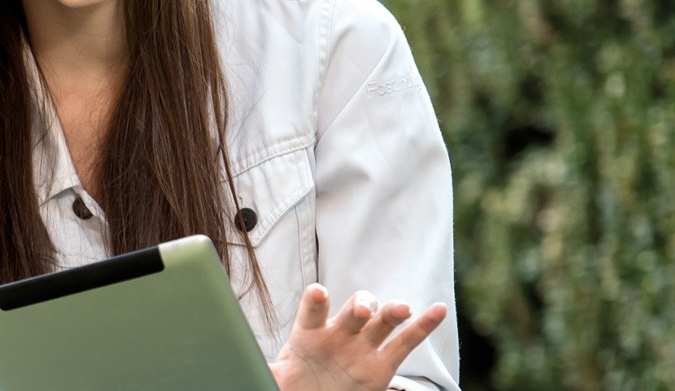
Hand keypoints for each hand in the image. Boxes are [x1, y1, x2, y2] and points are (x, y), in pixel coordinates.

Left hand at [269, 284, 447, 390]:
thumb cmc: (294, 385)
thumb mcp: (276, 378)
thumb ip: (266, 370)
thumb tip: (237, 360)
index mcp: (309, 334)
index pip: (312, 312)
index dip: (316, 302)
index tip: (318, 292)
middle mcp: (338, 333)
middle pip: (353, 311)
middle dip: (359, 305)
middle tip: (364, 309)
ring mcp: (363, 345)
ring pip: (381, 321)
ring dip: (391, 311)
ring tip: (401, 308)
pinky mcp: (384, 362)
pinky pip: (407, 342)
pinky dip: (424, 325)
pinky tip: (438, 309)